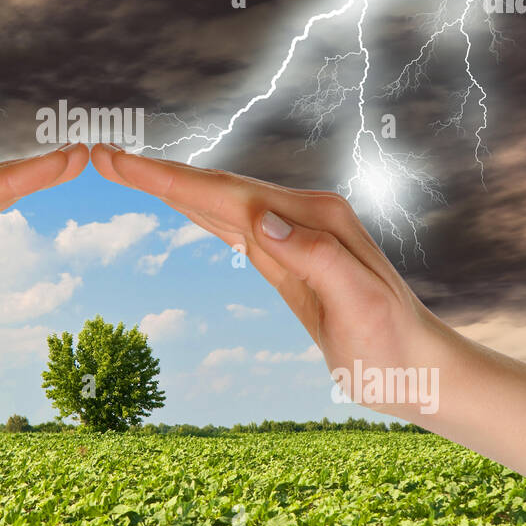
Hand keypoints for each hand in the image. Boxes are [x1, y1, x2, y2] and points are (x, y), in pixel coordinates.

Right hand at [90, 144, 459, 418]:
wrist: (421, 370)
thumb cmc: (395, 344)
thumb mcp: (361, 303)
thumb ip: (314, 255)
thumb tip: (259, 219)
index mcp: (314, 218)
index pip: (226, 194)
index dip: (168, 178)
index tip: (120, 160)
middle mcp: (302, 215)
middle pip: (216, 188)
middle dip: (157, 172)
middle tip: (104, 156)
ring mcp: (295, 233)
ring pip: (219, 203)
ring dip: (172, 186)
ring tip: (125, 169)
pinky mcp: (289, 257)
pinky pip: (232, 227)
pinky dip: (198, 210)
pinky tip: (179, 203)